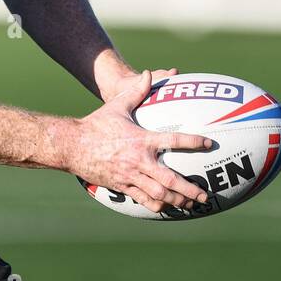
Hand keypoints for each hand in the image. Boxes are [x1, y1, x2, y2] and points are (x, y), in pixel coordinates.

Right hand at [67, 70, 212, 212]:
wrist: (71, 146)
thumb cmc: (95, 124)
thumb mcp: (117, 105)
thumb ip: (136, 91)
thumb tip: (149, 73)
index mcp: (142, 140)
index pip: (173, 139)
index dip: (193, 142)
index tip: (208, 144)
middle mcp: (139, 161)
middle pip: (170, 180)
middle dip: (190, 190)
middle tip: (205, 195)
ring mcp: (130, 176)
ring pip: (159, 194)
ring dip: (177, 201)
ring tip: (190, 204)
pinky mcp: (121, 187)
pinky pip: (142, 200)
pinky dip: (157, 205)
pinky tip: (167, 207)